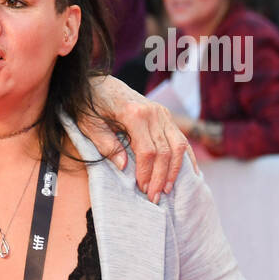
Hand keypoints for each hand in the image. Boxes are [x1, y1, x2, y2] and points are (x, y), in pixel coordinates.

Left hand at [84, 76, 197, 202]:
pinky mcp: (165, 116)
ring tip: (167, 190)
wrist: (96, 81)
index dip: (147, 173)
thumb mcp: (89, 124)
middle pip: (165, 151)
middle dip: (161, 177)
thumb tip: (124, 166)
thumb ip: (105, 144)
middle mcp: (154, 113)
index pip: (148, 151)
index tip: (143, 190)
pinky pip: (181, 138)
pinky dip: (186, 157)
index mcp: (134, 114)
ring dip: (175, 170)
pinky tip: (189, 173)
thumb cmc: (89, 104)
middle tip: (155, 198)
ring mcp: (162, 113)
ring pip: (178, 145)